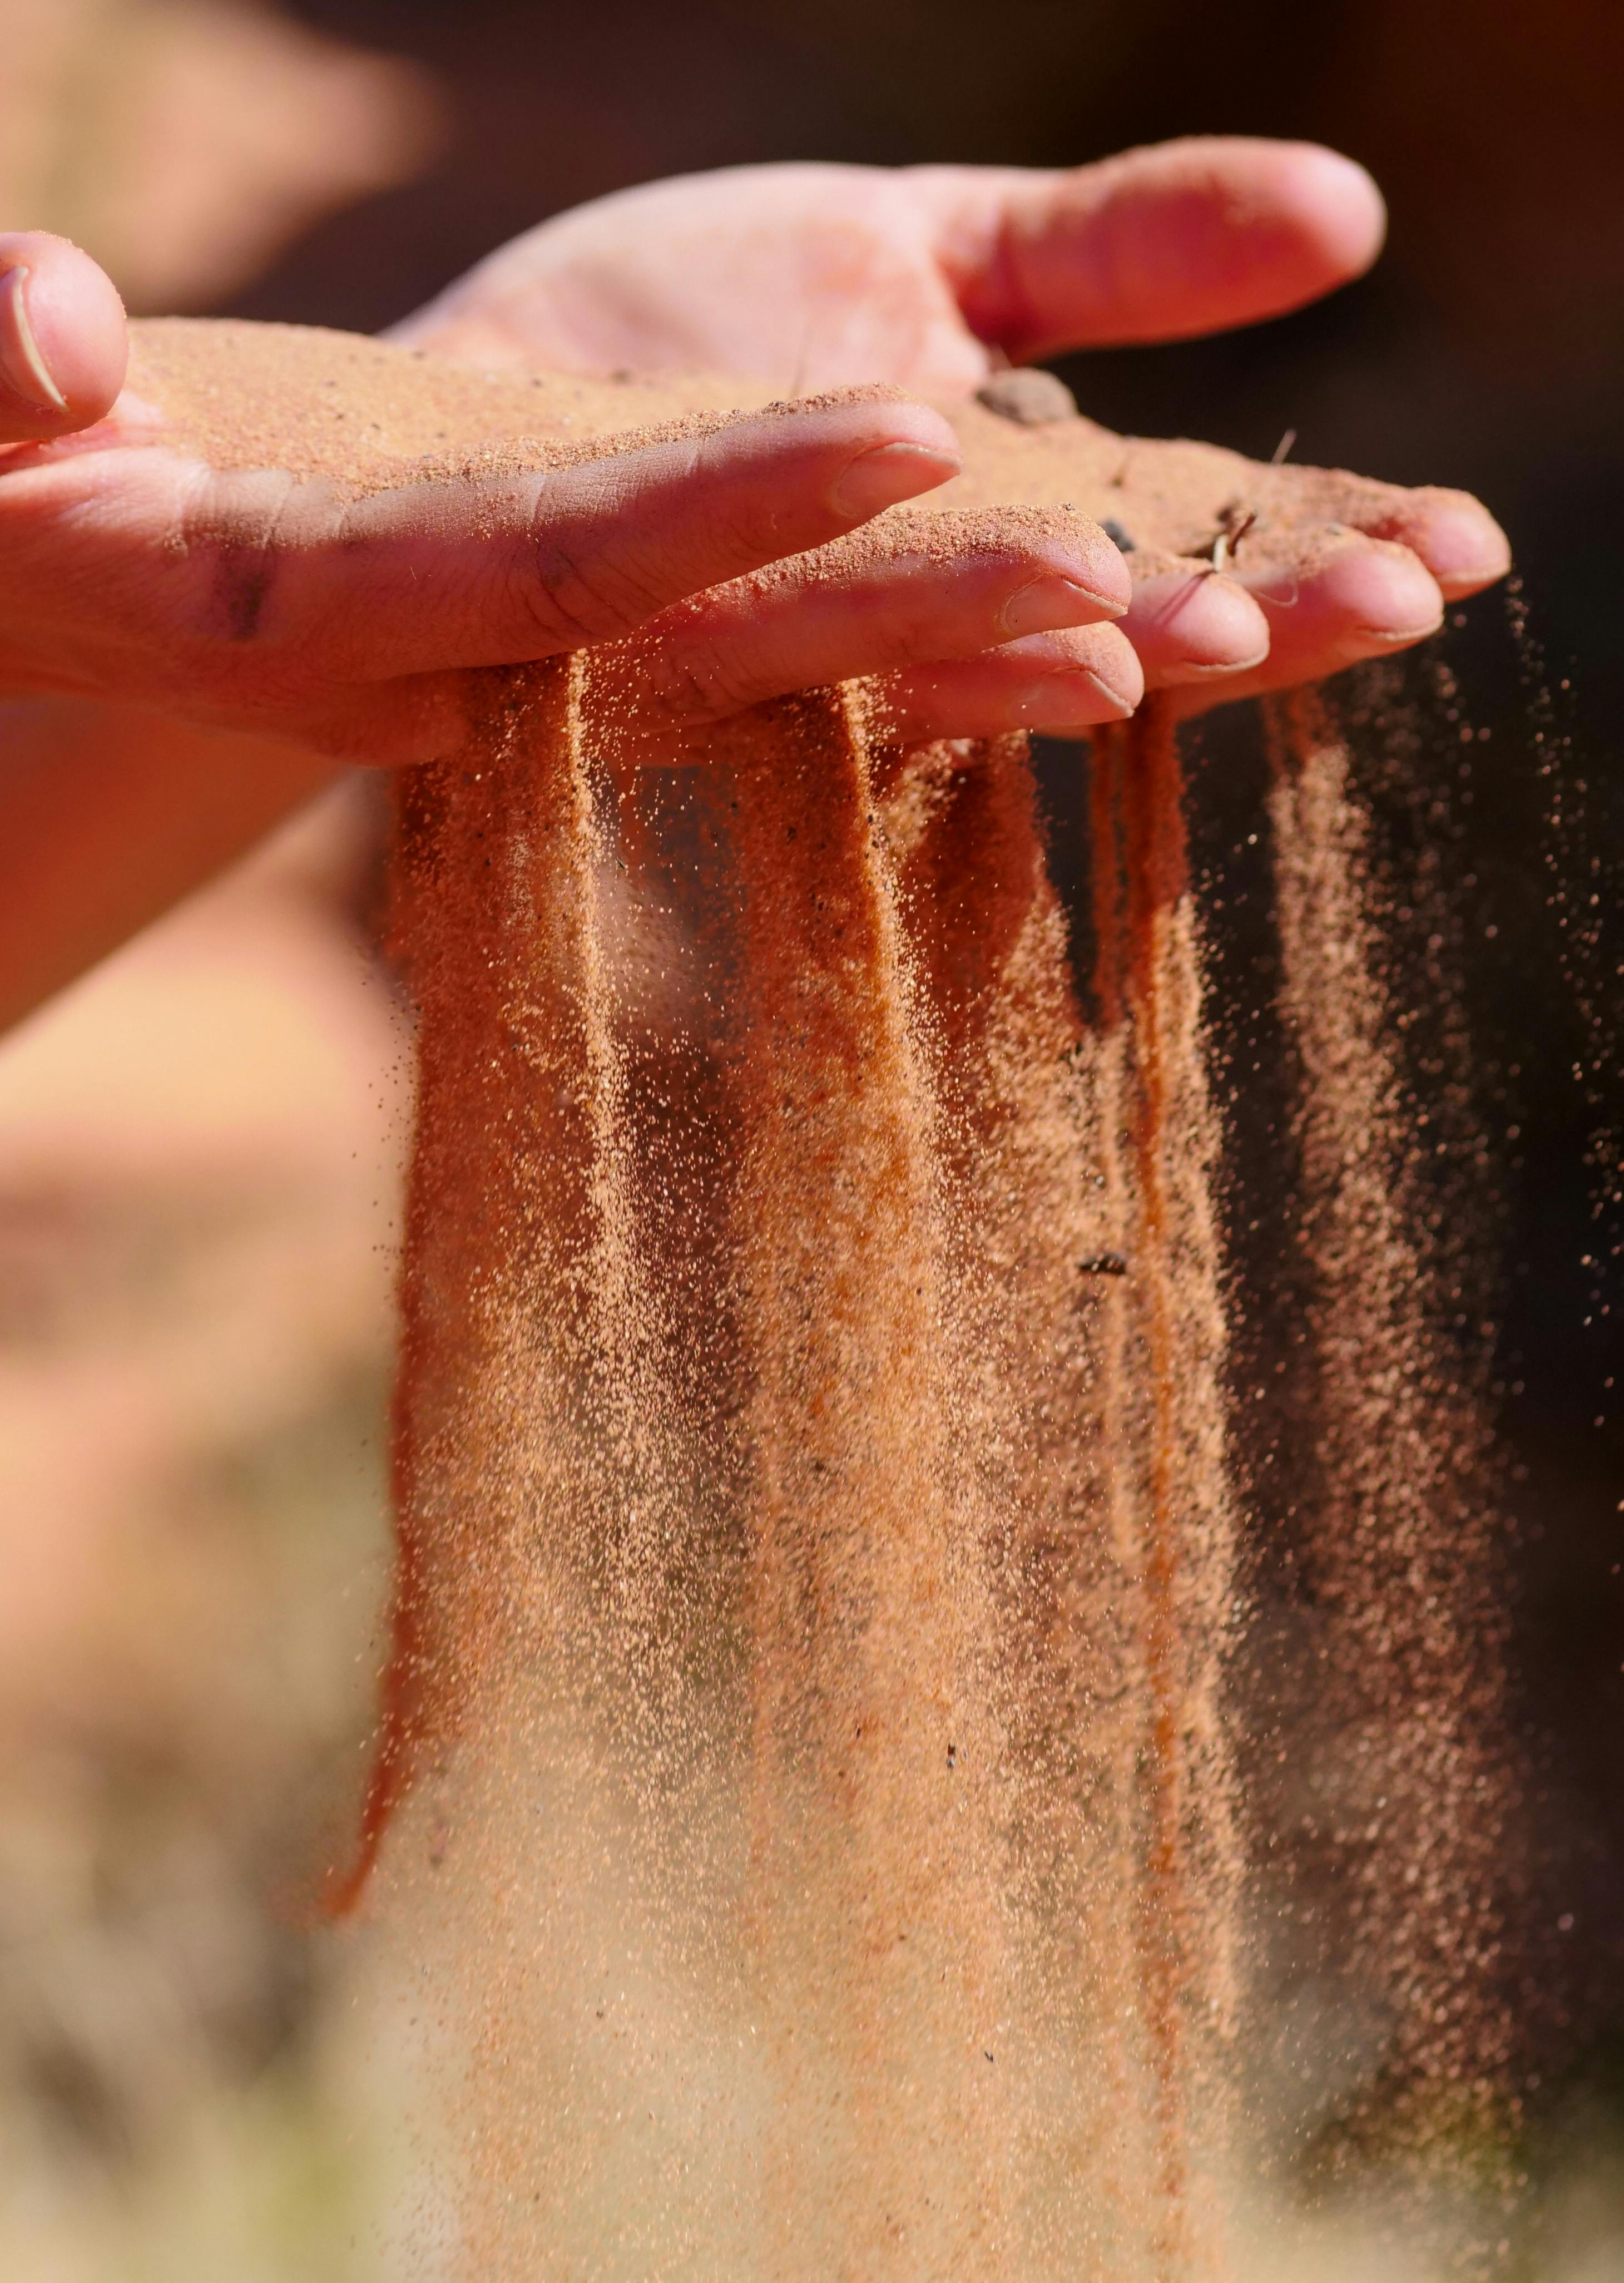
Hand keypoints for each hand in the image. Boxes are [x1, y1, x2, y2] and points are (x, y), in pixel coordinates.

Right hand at [0, 229, 1144, 760]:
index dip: (724, 501)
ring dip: (957, 639)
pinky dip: (887, 625)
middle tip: (1161, 596)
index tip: (918, 429)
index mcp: (308, 592)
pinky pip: (732, 634)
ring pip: (760, 648)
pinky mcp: (529, 632)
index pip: (545, 552)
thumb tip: (51, 341)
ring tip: (1159, 616)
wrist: (14, 577)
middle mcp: (436, 662)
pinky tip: (1050, 607)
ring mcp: (494, 663)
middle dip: (927, 613)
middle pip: (712, 636)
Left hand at [407, 141, 1510, 733]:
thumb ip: (1114, 253)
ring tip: (1230, 618)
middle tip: (1403, 597)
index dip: (1327, 555)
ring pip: (969, 665)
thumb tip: (1354, 213)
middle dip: (1264, 620)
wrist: (429, 399)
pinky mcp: (642, 640)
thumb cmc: (667, 343)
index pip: (1194, 556)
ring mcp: (777, 650)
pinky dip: (911, 609)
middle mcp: (905, 626)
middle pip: (1114, 639)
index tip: (1461, 551)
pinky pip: (784, 635)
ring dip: (1104, 638)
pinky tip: (1036, 601)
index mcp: (989, 536)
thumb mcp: (919, 253)